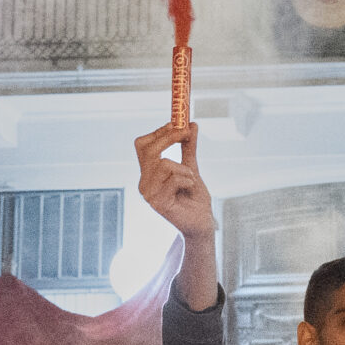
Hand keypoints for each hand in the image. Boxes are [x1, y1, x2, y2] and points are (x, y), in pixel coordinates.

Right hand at [134, 123, 214, 241]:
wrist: (202, 222)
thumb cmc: (194, 197)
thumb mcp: (191, 167)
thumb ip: (189, 148)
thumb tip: (191, 123)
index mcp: (148, 173)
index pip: (142, 145)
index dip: (158, 131)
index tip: (177, 123)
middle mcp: (144, 182)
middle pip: (149, 150)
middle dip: (169, 137)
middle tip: (187, 133)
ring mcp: (149, 194)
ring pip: (164, 164)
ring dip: (184, 169)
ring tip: (190, 180)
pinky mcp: (158, 203)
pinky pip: (174, 179)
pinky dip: (187, 180)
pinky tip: (189, 189)